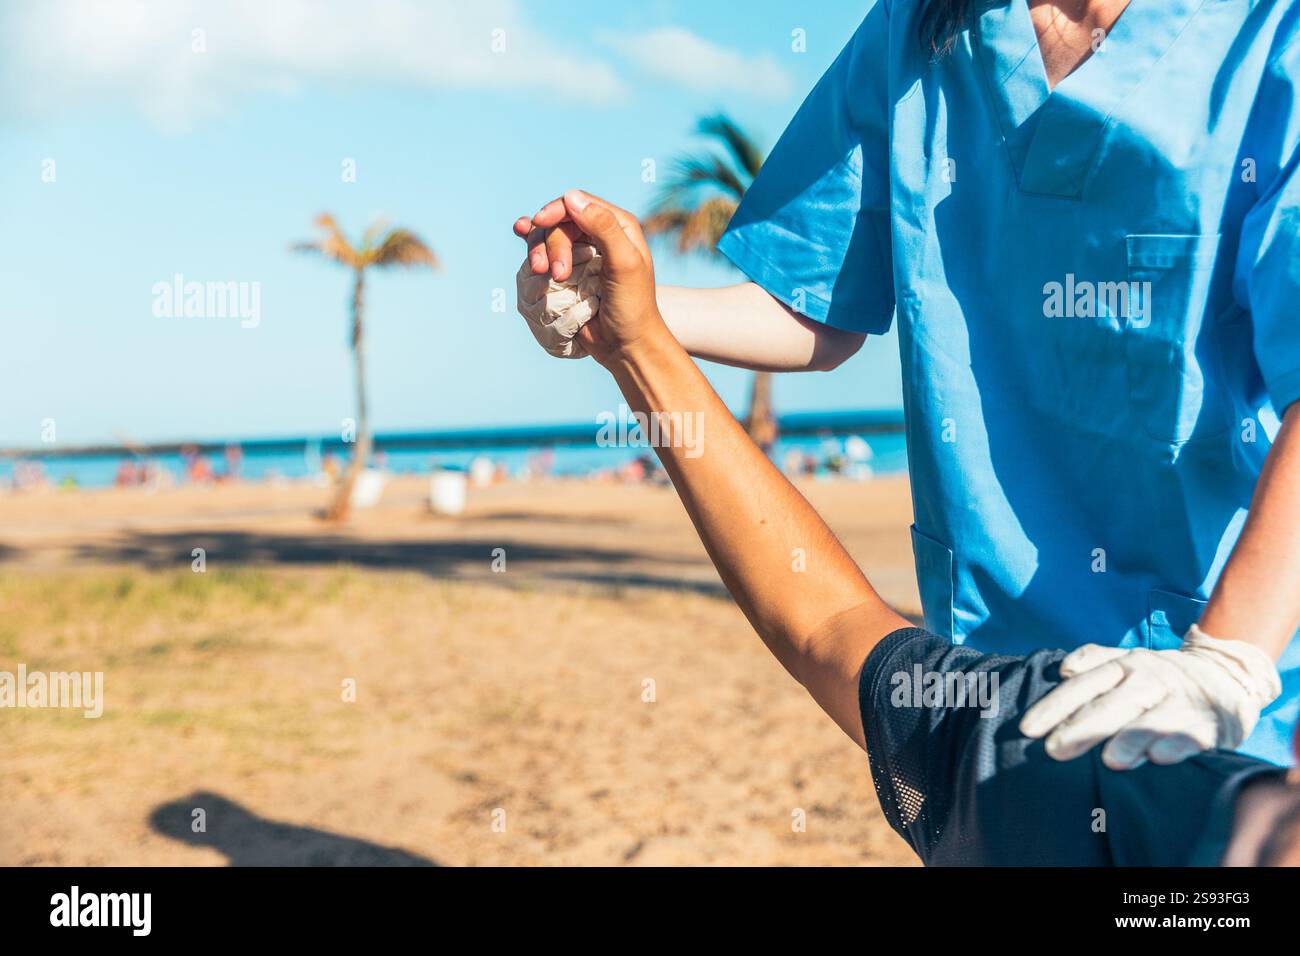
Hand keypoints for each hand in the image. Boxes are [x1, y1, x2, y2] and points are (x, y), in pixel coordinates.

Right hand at [513, 190, 662, 364]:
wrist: (625, 344)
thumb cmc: (632, 306)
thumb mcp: (624, 263)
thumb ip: (603, 228)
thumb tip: (571, 198)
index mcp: (617, 225)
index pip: (578, 204)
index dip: (555, 210)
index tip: (538, 222)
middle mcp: (598, 235)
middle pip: (559, 224)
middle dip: (550, 245)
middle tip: (556, 274)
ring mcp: (581, 254)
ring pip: (547, 240)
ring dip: (539, 254)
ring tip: (543, 275)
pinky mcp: (568, 273)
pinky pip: (544, 256)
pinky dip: (532, 251)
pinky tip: (520, 238)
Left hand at [1019, 624, 1281, 768]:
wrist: (1227, 674)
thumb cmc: (1163, 676)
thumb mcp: (1130, 660)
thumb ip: (1097, 660)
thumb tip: (1065, 669)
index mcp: (1127, 665)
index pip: (1084, 685)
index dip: (1055, 705)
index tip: (1028, 729)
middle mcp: (1151, 679)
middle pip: (1113, 703)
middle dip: (1084, 727)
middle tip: (1055, 750)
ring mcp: (1181, 701)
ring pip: (1153, 719)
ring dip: (1131, 738)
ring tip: (1110, 761)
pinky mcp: (1210, 723)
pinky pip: (1193, 735)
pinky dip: (1177, 745)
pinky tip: (1159, 758)